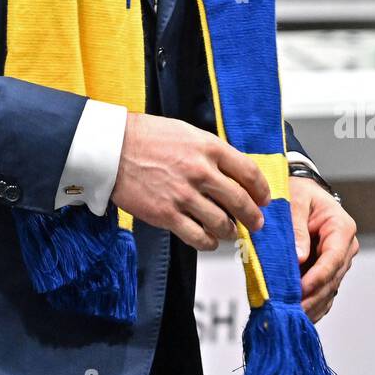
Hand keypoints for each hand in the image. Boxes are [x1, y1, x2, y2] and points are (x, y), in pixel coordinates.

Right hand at [111, 112, 270, 251]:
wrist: (111, 148)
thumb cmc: (144, 137)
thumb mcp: (185, 132)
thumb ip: (209, 151)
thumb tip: (229, 171)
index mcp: (208, 147)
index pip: (249, 172)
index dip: (261, 189)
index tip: (263, 198)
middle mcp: (200, 171)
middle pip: (240, 201)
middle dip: (253, 217)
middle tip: (256, 223)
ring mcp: (184, 195)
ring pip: (222, 223)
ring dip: (230, 231)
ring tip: (229, 231)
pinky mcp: (167, 215)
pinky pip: (198, 237)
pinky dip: (209, 242)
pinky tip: (208, 239)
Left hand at [289, 177, 357, 321]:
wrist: (302, 193)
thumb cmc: (300, 193)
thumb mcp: (296, 200)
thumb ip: (297, 226)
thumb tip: (299, 256)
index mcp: (342, 228)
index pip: (333, 258)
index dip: (317, 277)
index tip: (301, 289)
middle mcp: (345, 247)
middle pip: (332, 279)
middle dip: (312, 296)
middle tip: (291, 310)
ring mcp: (339, 262)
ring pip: (329, 290)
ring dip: (312, 305)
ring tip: (292, 318)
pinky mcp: (329, 271)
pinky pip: (324, 293)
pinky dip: (313, 305)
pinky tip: (301, 316)